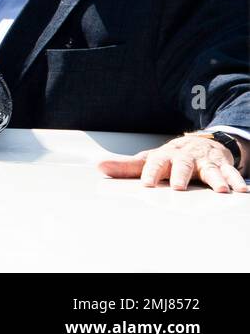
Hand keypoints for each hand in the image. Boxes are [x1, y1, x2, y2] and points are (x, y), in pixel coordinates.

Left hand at [97, 135, 246, 192]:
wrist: (200, 143)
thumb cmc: (171, 157)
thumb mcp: (149, 159)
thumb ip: (126, 167)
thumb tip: (99, 167)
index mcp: (165, 155)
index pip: (155, 162)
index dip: (150, 172)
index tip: (146, 185)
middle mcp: (185, 157)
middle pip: (183, 164)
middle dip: (181, 175)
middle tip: (178, 187)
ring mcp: (205, 161)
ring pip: (211, 169)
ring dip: (216, 179)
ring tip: (221, 190)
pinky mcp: (222, 165)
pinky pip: (231, 172)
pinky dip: (236, 180)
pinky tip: (240, 190)